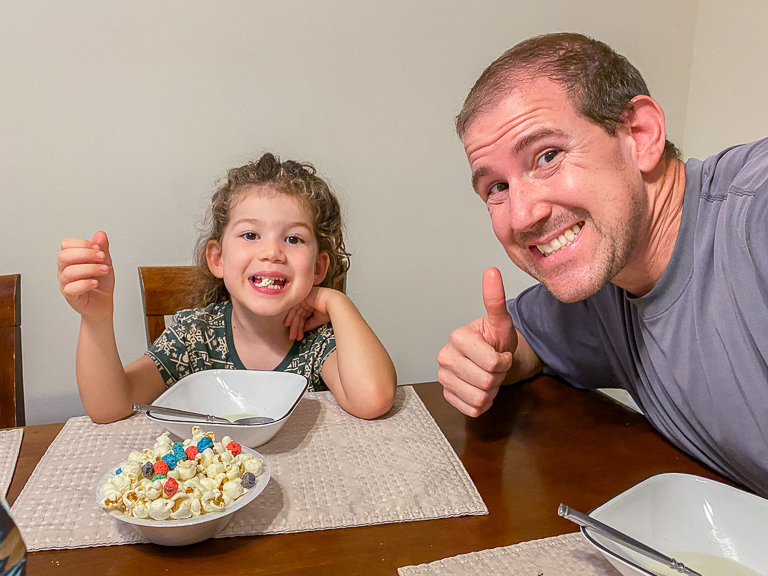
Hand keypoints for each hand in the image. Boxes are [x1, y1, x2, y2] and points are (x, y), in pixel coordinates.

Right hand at [57, 231, 114, 320]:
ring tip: (103, 270)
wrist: (103, 303)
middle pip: (64, 256)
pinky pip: (71, 288)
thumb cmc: (101, 283)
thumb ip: (102, 248)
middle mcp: (65, 269)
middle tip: (101, 258)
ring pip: (69, 272)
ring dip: (90, 269)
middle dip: (86, 254)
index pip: (67, 244)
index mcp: (72, 259)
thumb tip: (100, 234)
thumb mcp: (105, 262)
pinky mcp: (70, 296)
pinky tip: (95, 282)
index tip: (98, 249)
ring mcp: (65, 283)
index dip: (83, 244)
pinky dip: (85, 284)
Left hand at [284, 287, 336, 340]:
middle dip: (296, 327)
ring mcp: (304, 298)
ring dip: (294, 325)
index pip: (304, 316)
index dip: (300, 327)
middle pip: (299, 315)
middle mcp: (308, 301)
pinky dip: (291, 317)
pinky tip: (289, 325)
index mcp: (313, 304)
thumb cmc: (330, 310)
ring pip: (296, 313)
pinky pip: (294, 308)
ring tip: (292, 335)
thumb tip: (302, 330)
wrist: (334, 303)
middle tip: (293, 337)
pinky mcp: (301, 298)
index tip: (298, 336)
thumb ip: (309, 324)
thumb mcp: (318, 319)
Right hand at [436, 267, 517, 415]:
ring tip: (488, 376)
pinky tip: (481, 388)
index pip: (492, 363)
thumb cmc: (496, 341)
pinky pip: (473, 409)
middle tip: (495, 366)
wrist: (491, 359)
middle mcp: (444, 357)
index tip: (501, 353)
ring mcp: (443, 377)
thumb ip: (495, 299)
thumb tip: (492, 271)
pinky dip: (484, 403)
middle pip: (485, 382)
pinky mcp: (447, 395)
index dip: (504, 362)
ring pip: (479, 397)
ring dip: (492, 390)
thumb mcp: (501, 322)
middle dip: (498, 376)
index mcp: (457, 337)